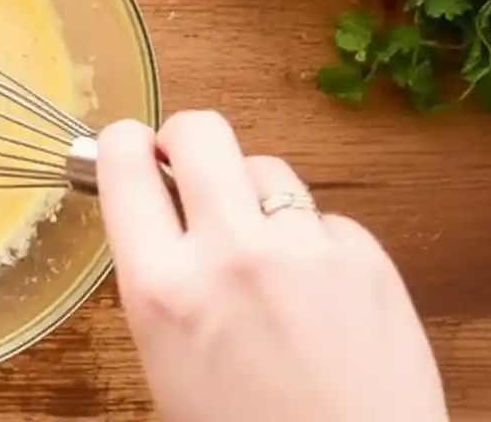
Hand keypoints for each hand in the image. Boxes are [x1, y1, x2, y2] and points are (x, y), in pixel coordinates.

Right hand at [97, 111, 446, 421]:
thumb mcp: (167, 359)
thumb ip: (159, 279)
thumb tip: (157, 213)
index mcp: (163, 288)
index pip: (124, 163)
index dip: (123, 143)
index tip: (131, 148)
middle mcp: (230, 253)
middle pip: (201, 131)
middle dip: (187, 141)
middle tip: (189, 169)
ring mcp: (304, 249)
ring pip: (266, 168)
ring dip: (254, 196)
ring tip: (263, 253)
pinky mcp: (366, 258)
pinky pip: (323, 217)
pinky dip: (313, 241)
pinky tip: (316, 291)